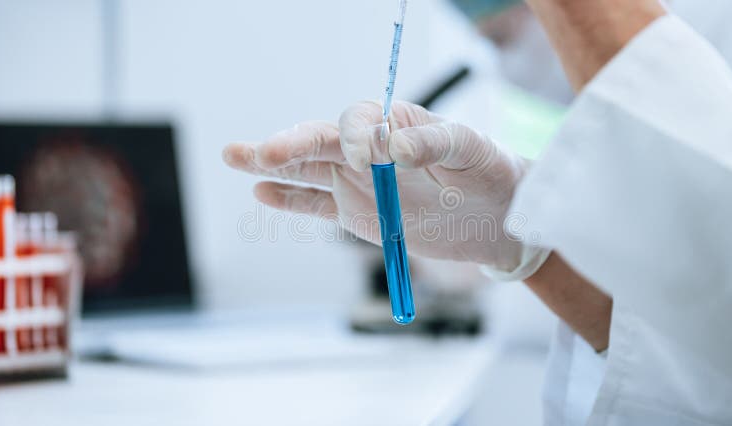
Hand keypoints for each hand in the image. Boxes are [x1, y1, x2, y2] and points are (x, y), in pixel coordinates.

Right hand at [223, 101, 546, 273]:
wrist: (497, 219)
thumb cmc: (489, 174)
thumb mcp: (470, 151)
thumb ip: (434, 144)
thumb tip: (396, 147)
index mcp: (395, 122)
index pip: (358, 120)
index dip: (353, 134)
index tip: (365, 155)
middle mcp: (370, 149)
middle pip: (320, 141)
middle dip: (290, 145)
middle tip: (262, 151)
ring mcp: (358, 181)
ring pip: (307, 170)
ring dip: (273, 165)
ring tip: (234, 156)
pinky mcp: (356, 213)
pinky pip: (316, 205)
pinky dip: (290, 200)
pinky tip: (262, 193)